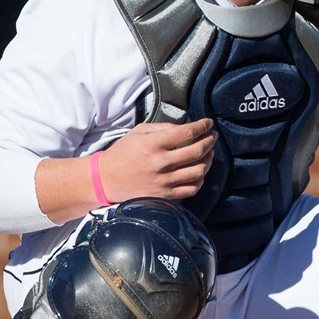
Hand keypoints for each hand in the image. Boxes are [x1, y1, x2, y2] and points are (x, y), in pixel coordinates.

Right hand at [95, 118, 215, 202]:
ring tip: (209, 152)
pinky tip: (200, 171)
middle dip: (210, 141)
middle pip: (197, 151)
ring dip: (209, 159)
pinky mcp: (164, 195)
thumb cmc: (123, 152)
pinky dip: (200, 179)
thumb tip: (186, 127)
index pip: (187, 133)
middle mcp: (160, 163)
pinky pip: (191, 189)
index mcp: (153, 144)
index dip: (202, 126)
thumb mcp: (139, 131)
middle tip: (212, 136)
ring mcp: (163, 181)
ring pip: (198, 171)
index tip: (209, 123)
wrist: (106, 178)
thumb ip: (163, 127)